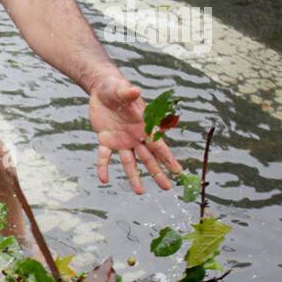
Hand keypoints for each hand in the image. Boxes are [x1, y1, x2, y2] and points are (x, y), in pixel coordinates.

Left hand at [89, 76, 183, 193]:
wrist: (102, 90)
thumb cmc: (116, 88)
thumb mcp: (121, 89)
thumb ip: (128, 93)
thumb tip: (135, 91)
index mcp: (143, 125)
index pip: (158, 145)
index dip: (168, 158)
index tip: (178, 171)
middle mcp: (135, 136)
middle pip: (148, 158)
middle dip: (157, 172)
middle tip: (167, 188)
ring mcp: (121, 140)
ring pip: (129, 162)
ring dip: (134, 176)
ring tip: (140, 192)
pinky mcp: (106, 140)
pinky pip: (104, 157)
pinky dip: (103, 167)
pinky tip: (103, 180)